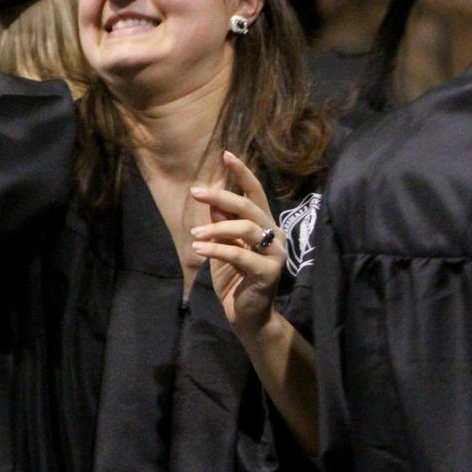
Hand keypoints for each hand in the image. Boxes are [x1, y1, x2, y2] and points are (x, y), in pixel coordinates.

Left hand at [190, 150, 284, 339]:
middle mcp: (275, 235)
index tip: (226, 154)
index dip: (242, 173)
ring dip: (216, 228)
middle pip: (248, 207)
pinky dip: (217, 249)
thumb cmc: (235, 279)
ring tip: (195, 233)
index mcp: (265, 226)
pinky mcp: (269, 272)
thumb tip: (212, 196)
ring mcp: (276, 254)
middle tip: (196, 191)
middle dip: (221, 196)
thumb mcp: (223, 246)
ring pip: (245, 228)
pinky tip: (199, 247)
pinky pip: (240, 254)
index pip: (256, 193)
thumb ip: (221, 223)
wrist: (247, 317)